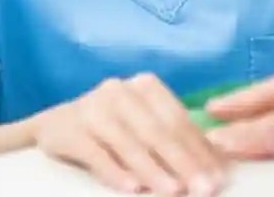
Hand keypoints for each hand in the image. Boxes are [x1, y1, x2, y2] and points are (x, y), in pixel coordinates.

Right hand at [32, 73, 228, 195]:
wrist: (53, 127)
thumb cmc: (110, 129)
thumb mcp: (143, 125)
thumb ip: (174, 138)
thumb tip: (216, 166)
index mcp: (146, 86)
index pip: (180, 121)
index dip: (202, 150)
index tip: (220, 178)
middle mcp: (121, 91)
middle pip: (159, 131)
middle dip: (185, 163)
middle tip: (205, 189)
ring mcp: (93, 107)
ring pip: (130, 143)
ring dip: (154, 170)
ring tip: (174, 191)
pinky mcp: (68, 128)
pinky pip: (96, 154)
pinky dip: (115, 172)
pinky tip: (131, 188)